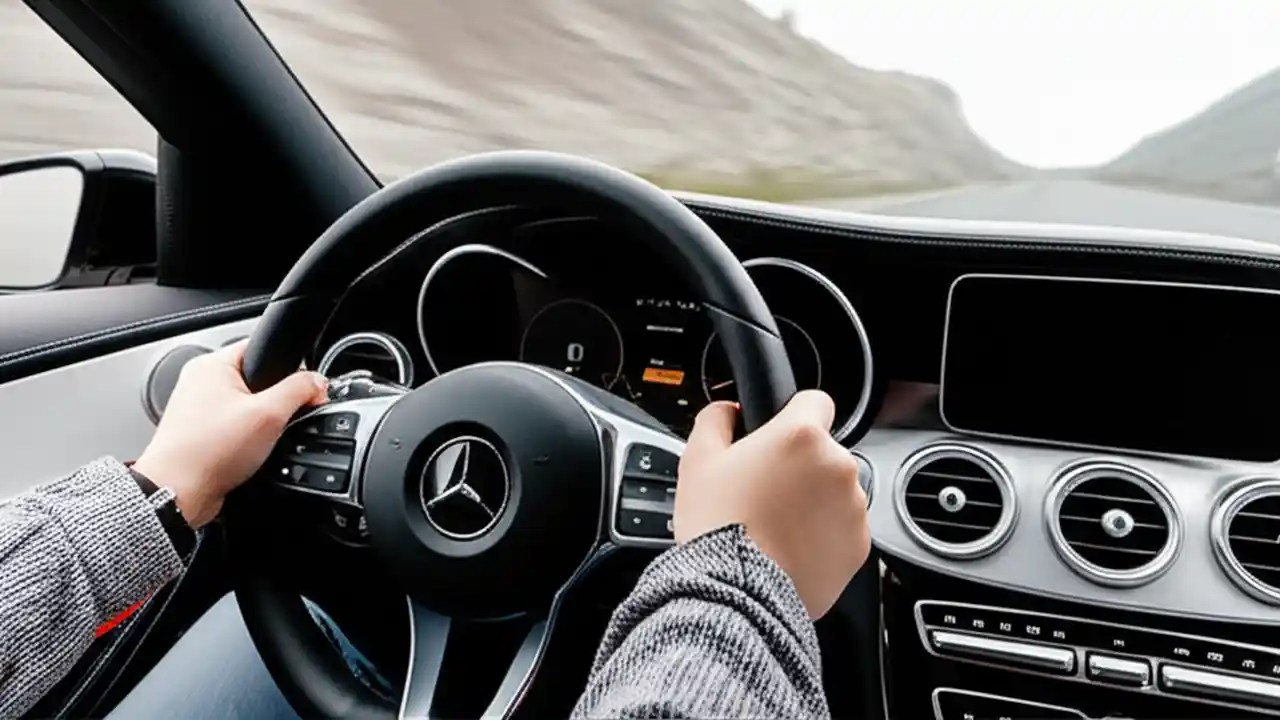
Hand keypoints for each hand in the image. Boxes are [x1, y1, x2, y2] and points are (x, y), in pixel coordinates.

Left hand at [132, 340, 327, 527]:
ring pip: (247, 405)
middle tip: (279, 421)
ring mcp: (196, 407)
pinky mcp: (198, 431)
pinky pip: (234, 425)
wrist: (176, 493)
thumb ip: (299, 390)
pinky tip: (246, 452)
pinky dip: (245, 437)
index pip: (262, 347)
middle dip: (275, 401)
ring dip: (261, 421)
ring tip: (258, 440)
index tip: (304, 391)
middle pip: (257, 378)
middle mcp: (200, 381)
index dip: (291, 368)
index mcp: (212, 364)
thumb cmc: (207, 452)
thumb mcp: (269, 415)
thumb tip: (318, 382)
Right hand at [675, 391, 869, 618]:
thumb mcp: (698, 460)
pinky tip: (790, 546)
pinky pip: (842, 526)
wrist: (737, 592)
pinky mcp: (858, 544)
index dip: (793, 414)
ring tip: (776, 524)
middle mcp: (837, 466)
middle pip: (822, 451)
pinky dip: (823, 533)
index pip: (815, 401)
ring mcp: (853, 507)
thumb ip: (716, 420)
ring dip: (814, 499)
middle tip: (764, 490)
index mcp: (801, 436)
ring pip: (835, 490)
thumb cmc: (718, 526)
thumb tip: (727, 411)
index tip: (779, 435)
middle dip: (799, 465)